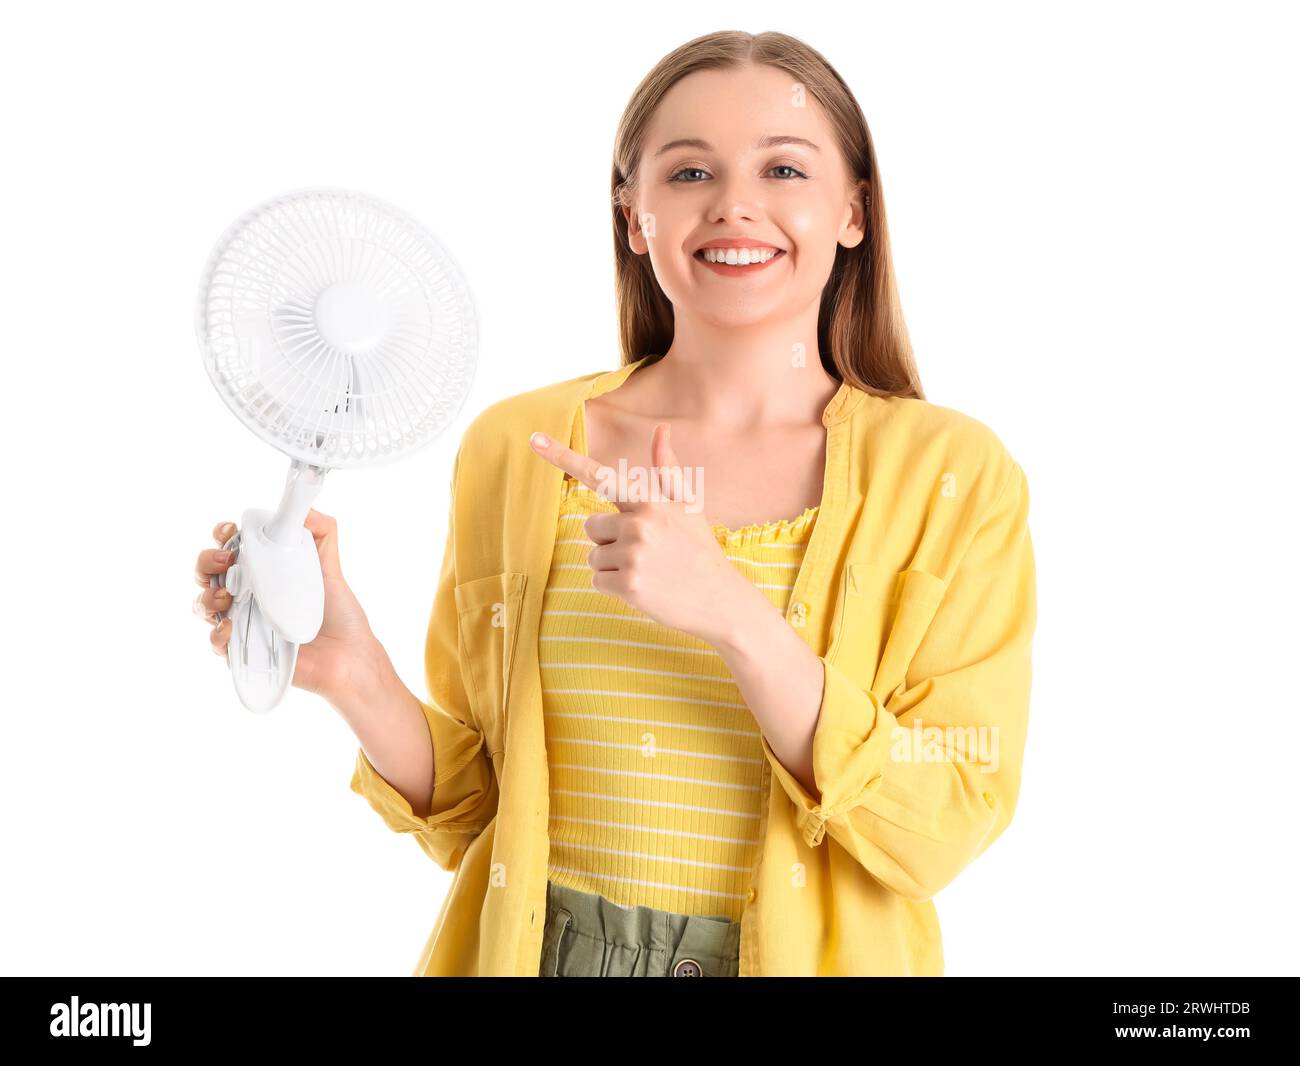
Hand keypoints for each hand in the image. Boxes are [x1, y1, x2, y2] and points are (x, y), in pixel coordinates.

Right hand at [192, 509, 386, 700]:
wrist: (349, 655)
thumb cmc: (339, 614)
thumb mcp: (331, 566)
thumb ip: (321, 532)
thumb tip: (304, 507)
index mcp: (264, 571)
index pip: (230, 547)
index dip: (222, 536)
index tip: (229, 531)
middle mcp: (248, 595)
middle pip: (207, 572)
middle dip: (205, 561)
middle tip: (225, 562)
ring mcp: (242, 623)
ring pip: (203, 604)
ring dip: (206, 595)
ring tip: (226, 596)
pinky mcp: (243, 653)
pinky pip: (215, 643)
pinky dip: (215, 634)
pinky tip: (229, 627)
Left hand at [529, 422, 765, 644]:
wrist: (719, 599)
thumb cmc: (698, 549)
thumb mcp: (686, 506)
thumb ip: (666, 469)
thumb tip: (662, 430)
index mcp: (651, 501)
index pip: (600, 476)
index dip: (563, 457)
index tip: (534, 439)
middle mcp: (640, 524)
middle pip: (591, 526)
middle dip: (609, 540)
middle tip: (644, 552)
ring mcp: (634, 556)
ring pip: (593, 556)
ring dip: (612, 566)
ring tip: (647, 570)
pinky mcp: (629, 585)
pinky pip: (597, 581)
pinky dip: (614, 587)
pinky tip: (642, 588)